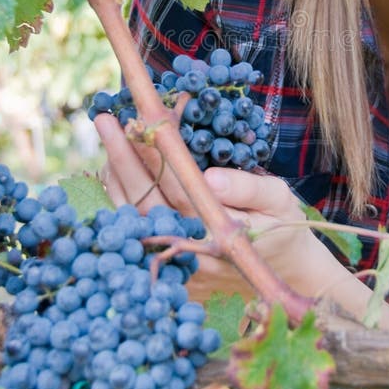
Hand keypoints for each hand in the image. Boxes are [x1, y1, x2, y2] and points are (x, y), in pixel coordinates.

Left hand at [94, 114, 335, 302]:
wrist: (284, 268)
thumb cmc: (281, 225)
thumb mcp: (277, 199)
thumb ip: (247, 188)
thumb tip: (210, 177)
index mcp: (213, 229)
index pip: (174, 186)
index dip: (154, 152)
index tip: (138, 120)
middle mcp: (186, 246)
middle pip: (142, 201)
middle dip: (121, 157)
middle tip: (104, 120)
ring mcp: (171, 257)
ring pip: (130, 215)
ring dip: (115, 175)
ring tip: (107, 137)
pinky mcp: (166, 260)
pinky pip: (133, 227)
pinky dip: (120, 195)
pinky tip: (114, 168)